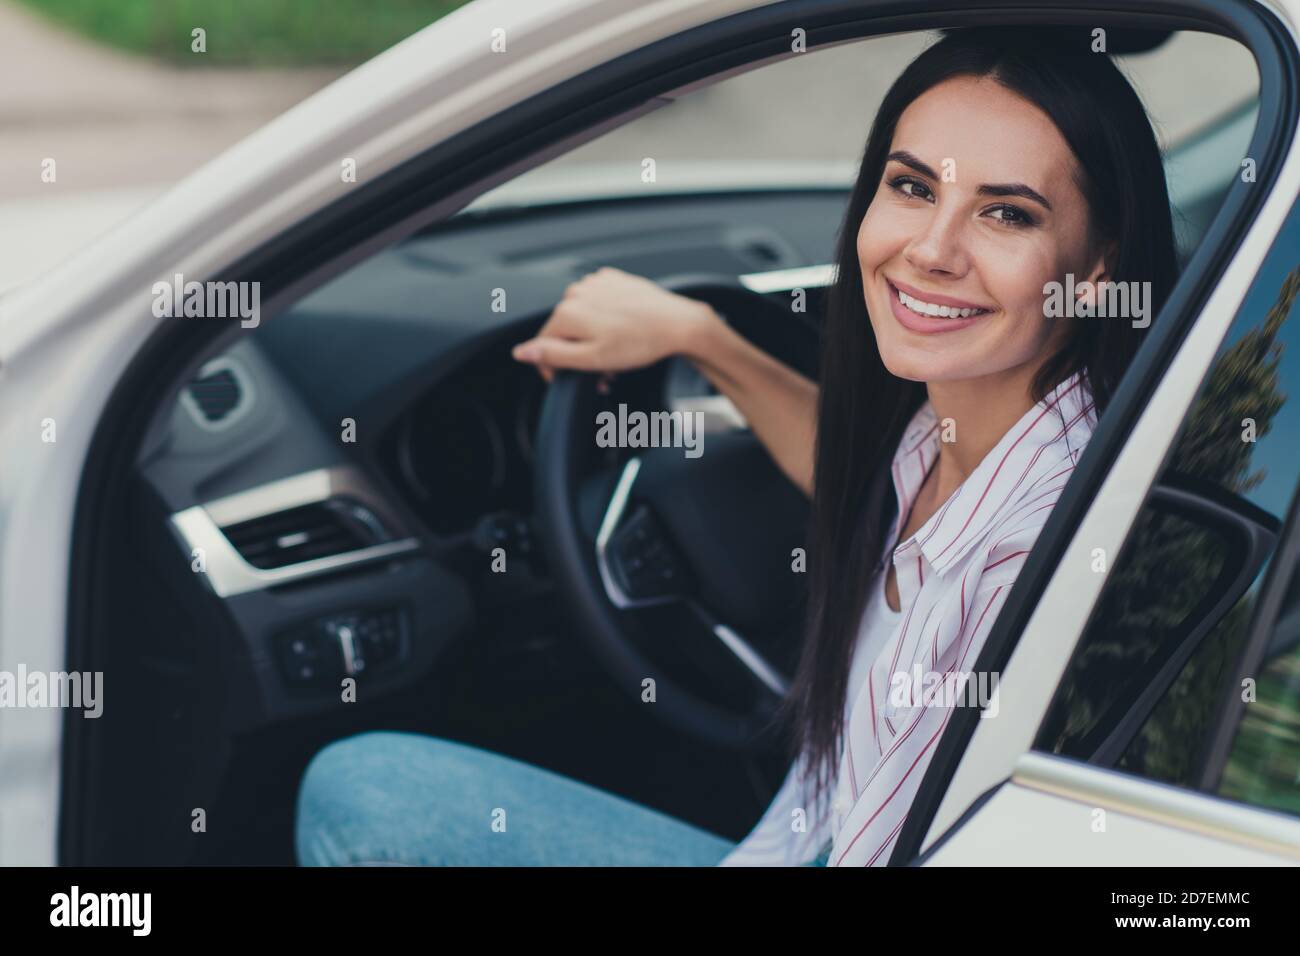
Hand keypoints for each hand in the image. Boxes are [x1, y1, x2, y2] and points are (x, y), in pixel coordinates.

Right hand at [511, 266, 714, 384]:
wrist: (678, 323)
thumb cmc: (640, 343)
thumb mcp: (592, 359)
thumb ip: (553, 355)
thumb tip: (521, 351)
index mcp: (567, 312)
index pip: (543, 344)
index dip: (555, 368)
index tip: (571, 379)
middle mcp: (576, 293)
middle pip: (563, 330)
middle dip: (577, 354)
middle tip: (602, 372)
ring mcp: (595, 283)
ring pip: (581, 317)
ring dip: (591, 337)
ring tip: (615, 353)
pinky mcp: (613, 279)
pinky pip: (598, 303)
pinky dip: (604, 319)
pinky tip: (622, 332)